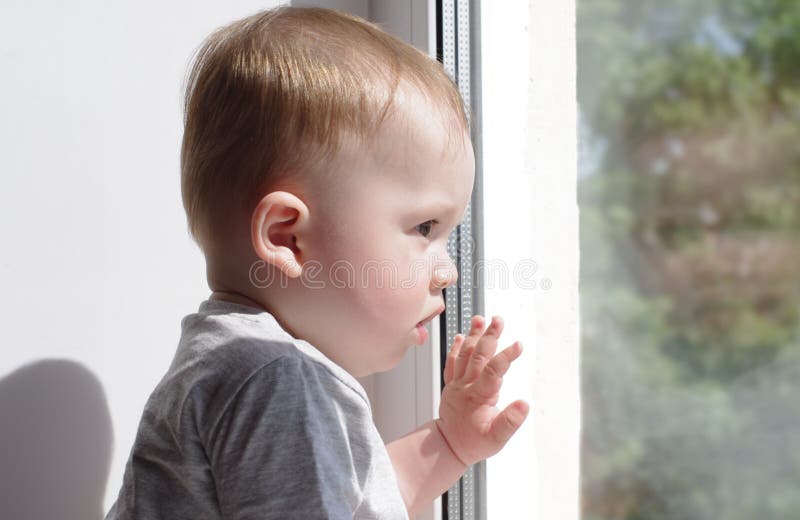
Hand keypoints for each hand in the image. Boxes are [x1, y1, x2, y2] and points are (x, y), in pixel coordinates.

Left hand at [436, 315, 528, 466]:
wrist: (447, 446)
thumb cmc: (474, 443)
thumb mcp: (497, 439)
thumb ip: (510, 421)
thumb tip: (525, 404)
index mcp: (479, 396)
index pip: (494, 371)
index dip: (506, 356)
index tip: (519, 344)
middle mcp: (466, 385)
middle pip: (478, 356)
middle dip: (489, 336)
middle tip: (498, 319)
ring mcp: (457, 383)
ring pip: (464, 355)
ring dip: (472, 335)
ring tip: (479, 319)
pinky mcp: (451, 384)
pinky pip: (452, 362)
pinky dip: (456, 348)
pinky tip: (460, 336)